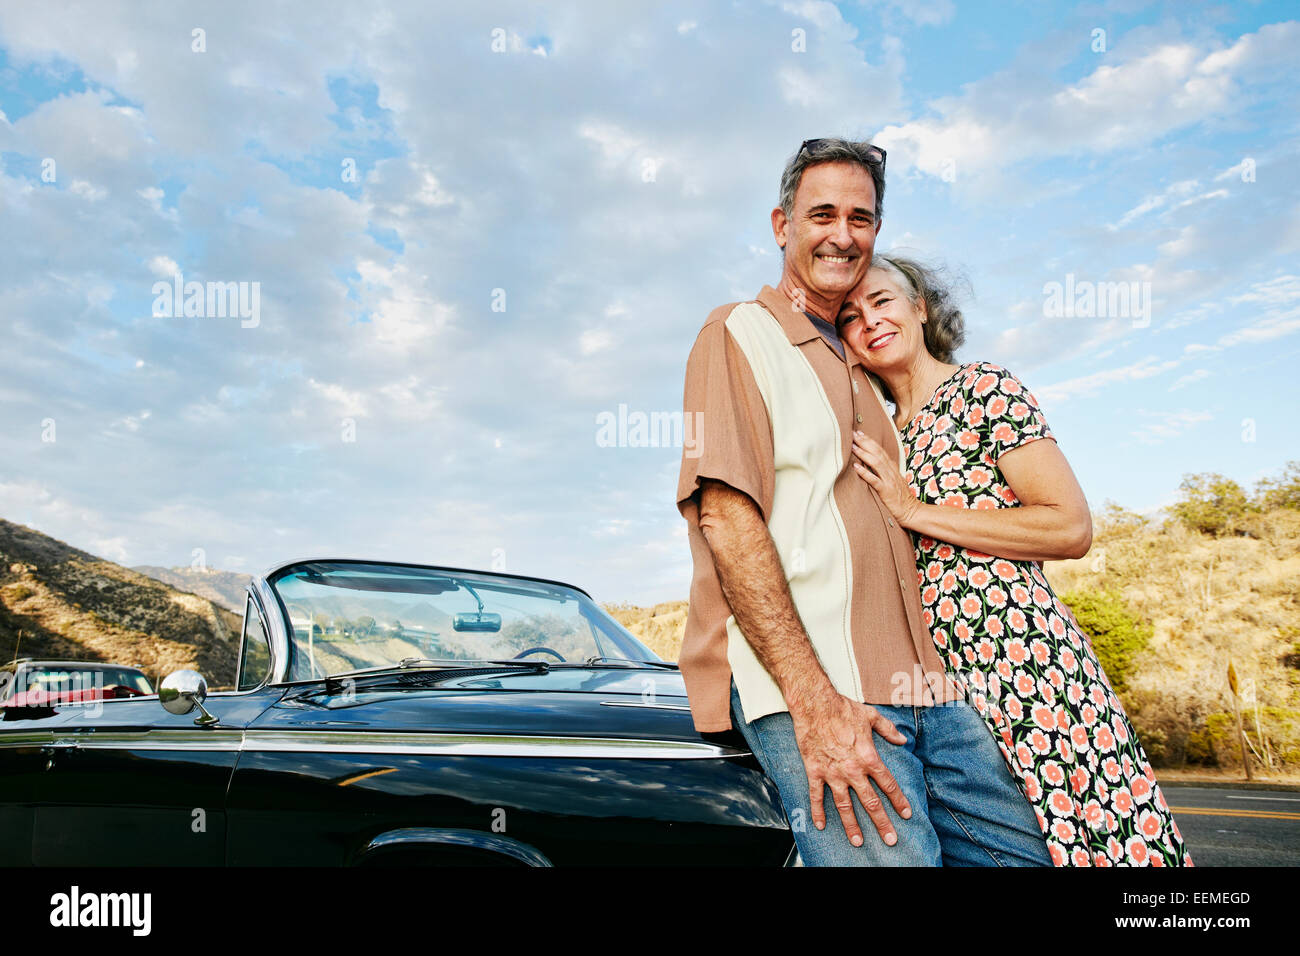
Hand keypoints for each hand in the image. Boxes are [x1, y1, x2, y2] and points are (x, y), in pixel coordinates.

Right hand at [788, 691, 912, 846]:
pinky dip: (817, 811)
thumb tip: (903, 740)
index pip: (888, 784)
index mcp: (869, 757)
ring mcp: (833, 773)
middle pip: (870, 802)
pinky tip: (820, 825)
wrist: (815, 704)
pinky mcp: (815, 771)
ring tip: (858, 841)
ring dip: (852, 825)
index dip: (898, 801)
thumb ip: (889, 730)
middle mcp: (853, 770)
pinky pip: (816, 795)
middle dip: (882, 823)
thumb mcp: (871, 716)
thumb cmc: (842, 708)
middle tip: (890, 839)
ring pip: (845, 805)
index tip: (905, 814)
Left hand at [851, 431, 920, 526]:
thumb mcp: (895, 480)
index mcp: (893, 468)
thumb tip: (874, 462)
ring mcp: (889, 480)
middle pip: (878, 453)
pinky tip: (855, 467)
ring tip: (853, 446)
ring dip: (864, 454)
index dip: (870, 441)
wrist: (911, 511)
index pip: (881, 450)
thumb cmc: (901, 497)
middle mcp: (891, 472)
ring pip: (876, 463)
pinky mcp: (886, 491)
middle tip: (854, 433)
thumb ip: (886, 471)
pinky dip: (864, 473)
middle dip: (866, 442)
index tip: (860, 433)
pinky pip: (874, 480)